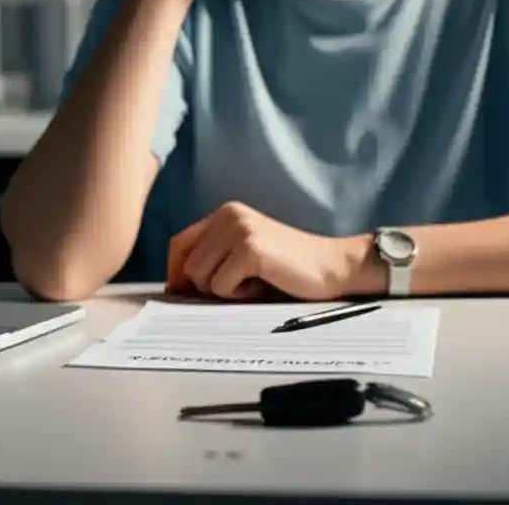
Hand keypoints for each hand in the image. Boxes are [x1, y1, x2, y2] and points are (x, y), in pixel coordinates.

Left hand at [166, 201, 366, 301]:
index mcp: (225, 214)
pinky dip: (240, 295)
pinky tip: (264, 284)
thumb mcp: (243, 255)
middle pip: (186, 264)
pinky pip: (220, 287)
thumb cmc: (288, 269)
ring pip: (200, 277)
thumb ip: (213, 259)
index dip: (177, 273)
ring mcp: (239, 230)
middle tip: (240, 285)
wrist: (333, 266)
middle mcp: (228, 215)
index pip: (178, 244)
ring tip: (254, 282)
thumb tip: (174, 287)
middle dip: (205, 286)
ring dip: (224, 290)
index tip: (185, 294)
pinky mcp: (250, 249)